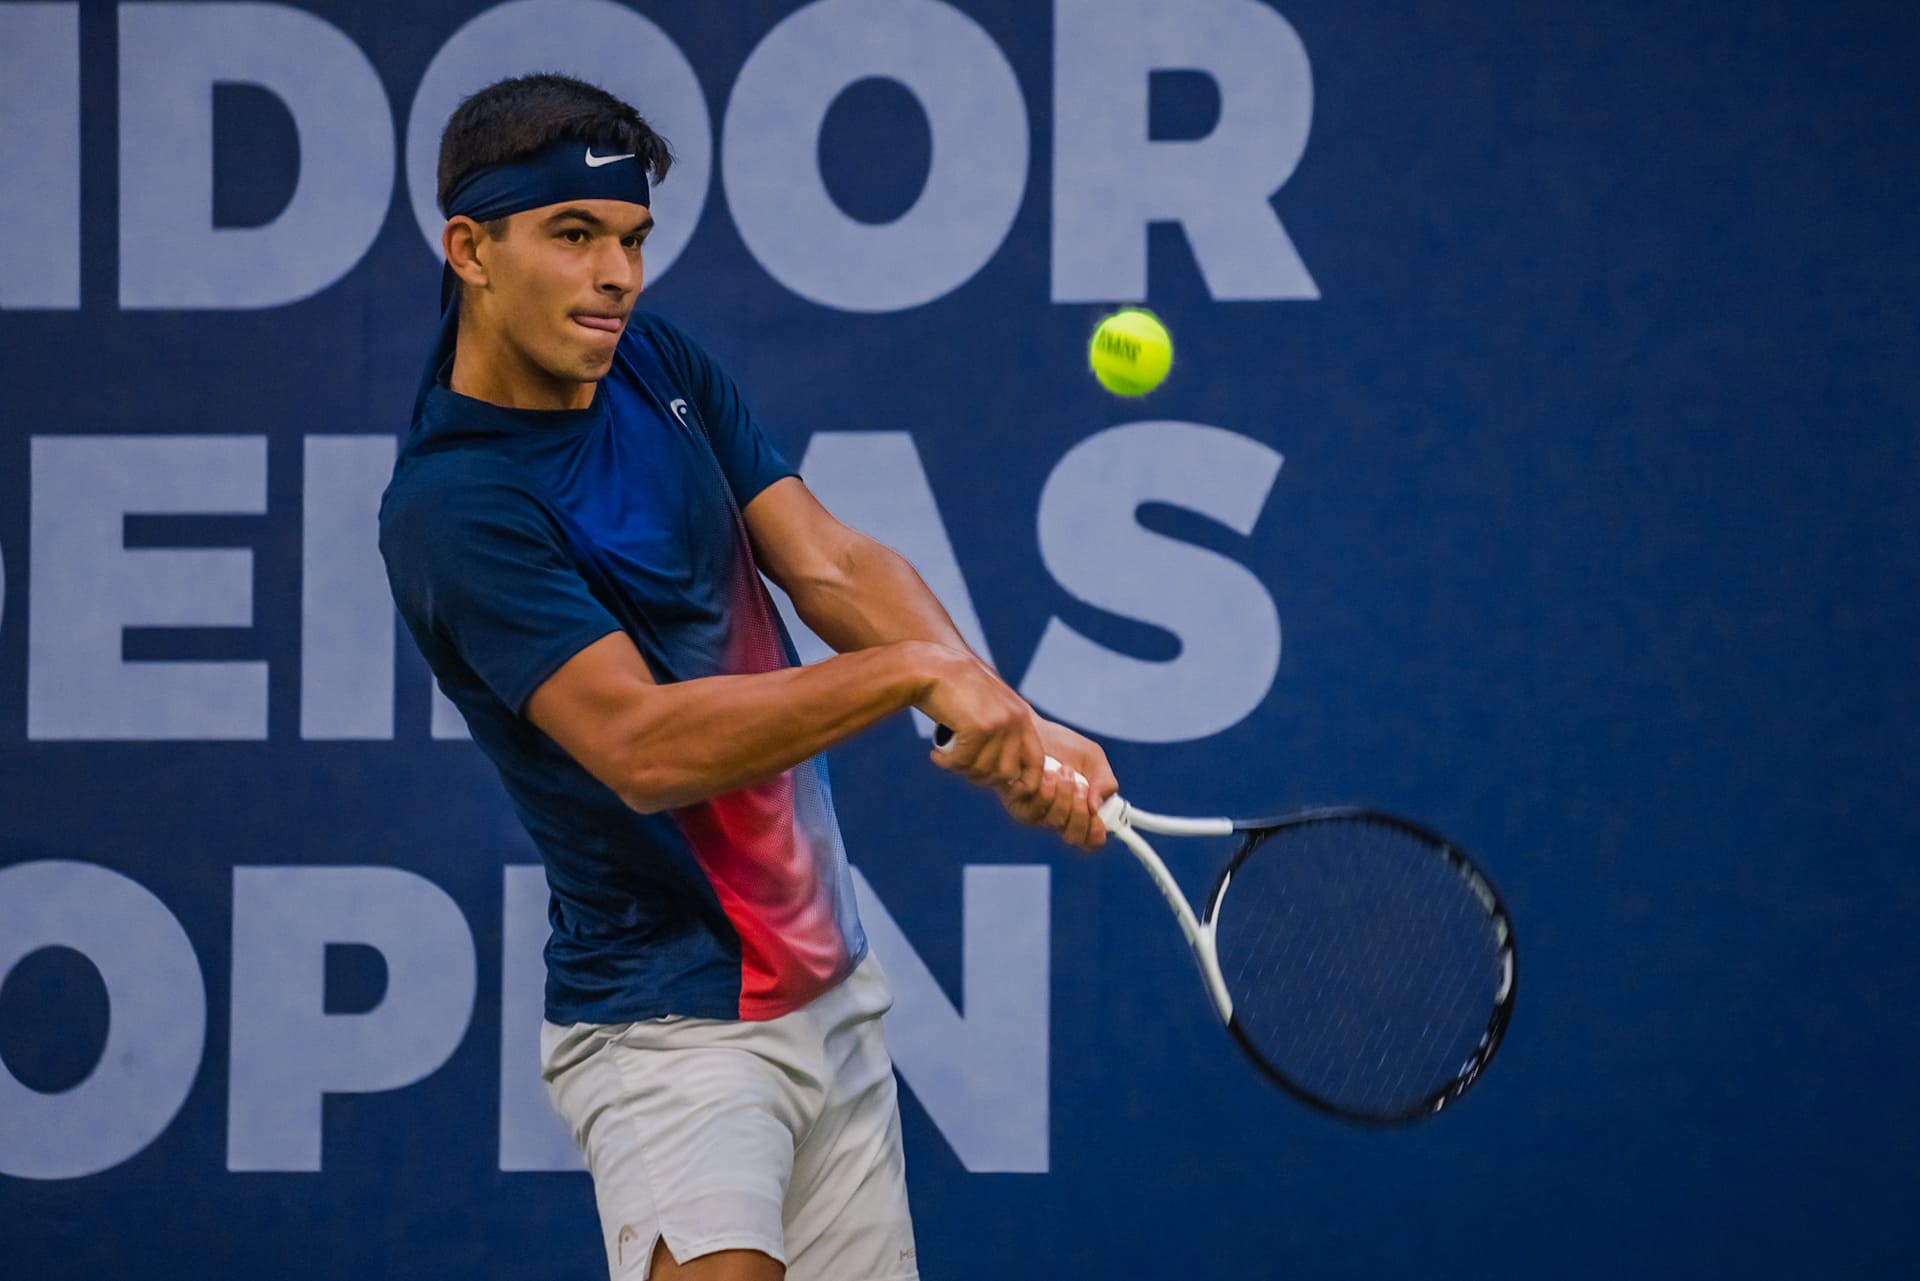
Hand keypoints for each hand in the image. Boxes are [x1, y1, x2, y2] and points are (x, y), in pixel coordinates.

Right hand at [914, 647, 1047, 803]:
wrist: (933, 667)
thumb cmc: (955, 689)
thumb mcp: (988, 708)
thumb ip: (1001, 734)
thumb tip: (1006, 776)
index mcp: (1022, 717)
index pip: (1036, 762)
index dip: (1025, 783)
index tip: (1004, 790)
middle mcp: (1015, 721)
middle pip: (1006, 774)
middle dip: (981, 777)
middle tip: (960, 765)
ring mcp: (998, 725)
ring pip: (982, 771)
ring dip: (960, 769)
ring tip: (946, 757)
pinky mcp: (978, 728)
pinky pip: (963, 762)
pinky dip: (946, 762)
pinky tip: (936, 755)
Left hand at [995, 719, 1117, 852]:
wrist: (1034, 730)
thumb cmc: (1065, 745)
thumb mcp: (1094, 759)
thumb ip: (1105, 782)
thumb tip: (1095, 807)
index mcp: (1084, 812)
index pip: (1092, 840)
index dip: (1096, 832)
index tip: (1097, 813)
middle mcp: (1062, 818)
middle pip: (1075, 836)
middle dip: (1080, 810)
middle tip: (1079, 784)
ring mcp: (1041, 816)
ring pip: (1057, 822)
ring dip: (1064, 794)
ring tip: (1062, 770)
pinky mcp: (1021, 808)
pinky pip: (1036, 812)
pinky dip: (1045, 792)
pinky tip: (1045, 773)